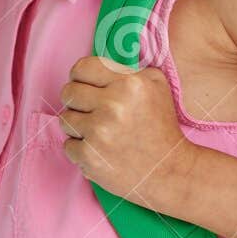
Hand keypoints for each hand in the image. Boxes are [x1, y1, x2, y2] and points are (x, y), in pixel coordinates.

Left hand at [58, 55, 197, 209]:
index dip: (80, 77)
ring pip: (65, 119)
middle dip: (77, 103)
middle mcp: (113, 105)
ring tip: (100, 133)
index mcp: (129, 84)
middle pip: (68, 93)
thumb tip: (96, 66)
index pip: (82, 68)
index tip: (85, 87)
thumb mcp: (156, 86)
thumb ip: (126, 70)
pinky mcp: (90, 156)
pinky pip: (68, 145)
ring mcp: (100, 132)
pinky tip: (100, 151)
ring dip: (78, 127)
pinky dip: (80, 150)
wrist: (171, 171)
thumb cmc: (161, 127)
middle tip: (93, 112)